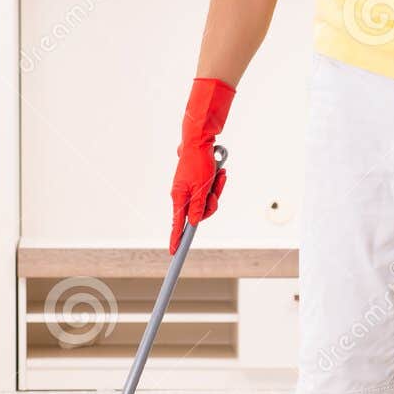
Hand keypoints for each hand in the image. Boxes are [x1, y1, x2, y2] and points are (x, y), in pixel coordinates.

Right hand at [169, 77, 235, 252]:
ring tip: (218, 177)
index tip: (173, 252)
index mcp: (179, 197)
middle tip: (214, 190)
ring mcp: (191, 190)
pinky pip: (210, 192)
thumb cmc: (199, 162)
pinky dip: (217, 185)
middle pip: (199, 213)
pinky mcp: (198, 184)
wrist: (200, 141)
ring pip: (207, 202)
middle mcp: (183, 195)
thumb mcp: (201, 187)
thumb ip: (198, 207)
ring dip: (216, 191)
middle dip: (211, 203)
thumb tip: (193, 223)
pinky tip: (220, 173)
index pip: (177, 224)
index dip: (176, 239)